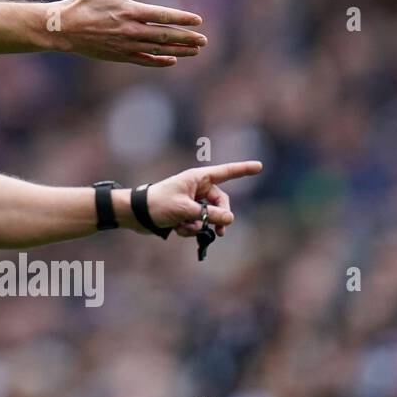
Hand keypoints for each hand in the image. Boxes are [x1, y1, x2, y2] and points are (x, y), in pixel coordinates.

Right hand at [51, 0, 206, 65]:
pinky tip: (172, 60)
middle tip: (204, 40)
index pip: (162, 15)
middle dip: (187, 38)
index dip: (182, 18)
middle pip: (165, 35)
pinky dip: (159, 61)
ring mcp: (125, 44)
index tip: (198, 20)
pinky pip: (143, 60)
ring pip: (157, 49)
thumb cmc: (81, 3)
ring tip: (195, 51)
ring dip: (179, 50)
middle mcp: (130, 29)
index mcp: (128, 10)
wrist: (61, 28)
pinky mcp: (118, 55)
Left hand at [132, 160, 264, 237]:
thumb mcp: (186, 210)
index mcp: (197, 178)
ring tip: (188, 229)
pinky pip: (198, 223)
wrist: (136, 215)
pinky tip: (178, 230)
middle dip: (219, 217)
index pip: (225, 173)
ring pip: (209, 216)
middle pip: (221, 203)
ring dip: (201, 226)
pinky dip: (191, 229)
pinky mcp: (185, 214)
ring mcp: (191, 201)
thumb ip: (210, 215)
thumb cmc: (159, 205)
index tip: (260, 166)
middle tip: (220, 230)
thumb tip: (229, 220)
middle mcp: (196, 188)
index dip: (242, 169)